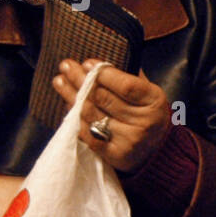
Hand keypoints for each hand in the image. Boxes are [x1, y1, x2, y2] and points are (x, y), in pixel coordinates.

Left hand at [54, 59, 172, 172]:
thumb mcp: (148, 93)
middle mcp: (143, 122)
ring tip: (60, 81)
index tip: (86, 63)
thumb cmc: (147, 113)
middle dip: (81, 79)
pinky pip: (87, 133)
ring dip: (71, 96)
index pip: (126, 86)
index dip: (104, 74)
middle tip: (66, 66)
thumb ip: (129, 77)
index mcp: (154, 102)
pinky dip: (74, 118)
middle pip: (104, 98)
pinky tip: (67, 105)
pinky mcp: (114, 154)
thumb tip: (100, 62)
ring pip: (91, 114)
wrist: (156, 149)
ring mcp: (129, 140)